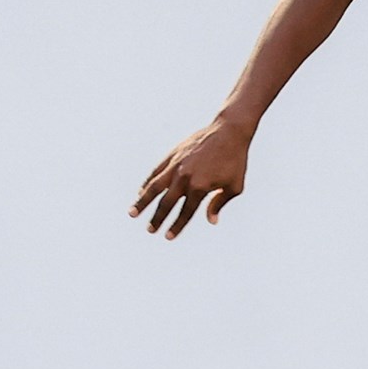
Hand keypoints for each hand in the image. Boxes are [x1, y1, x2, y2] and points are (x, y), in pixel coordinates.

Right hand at [131, 116, 253, 238]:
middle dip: (157, 218)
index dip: (176, 226)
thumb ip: (219, 203)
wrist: (229, 131)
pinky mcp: (173, 154)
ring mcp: (176, 165)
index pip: (185, 212)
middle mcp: (184, 177)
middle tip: (150, 230)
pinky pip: (156, 171)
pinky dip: (148, 182)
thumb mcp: (234, 186)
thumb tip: (211, 221)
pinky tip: (141, 192)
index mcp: (200, 187)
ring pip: (154, 187)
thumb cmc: (235, 160)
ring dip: (142, 201)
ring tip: (132, 213)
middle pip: (166, 203)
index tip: (168, 237)